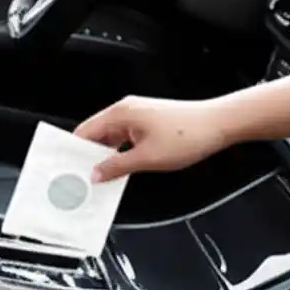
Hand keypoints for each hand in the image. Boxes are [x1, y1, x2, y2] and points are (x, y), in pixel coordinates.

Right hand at [74, 96, 235, 182]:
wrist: (220, 124)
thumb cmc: (189, 134)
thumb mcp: (147, 158)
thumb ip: (116, 167)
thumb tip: (96, 173)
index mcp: (120, 114)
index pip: (84, 132)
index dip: (74, 151)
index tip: (68, 168)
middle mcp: (126, 111)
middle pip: (96, 135)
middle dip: (89, 156)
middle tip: (83, 178)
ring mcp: (138, 116)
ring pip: (112, 138)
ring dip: (107, 157)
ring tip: (102, 177)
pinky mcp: (149, 122)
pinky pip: (126, 138)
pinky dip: (121, 153)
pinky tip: (122, 168)